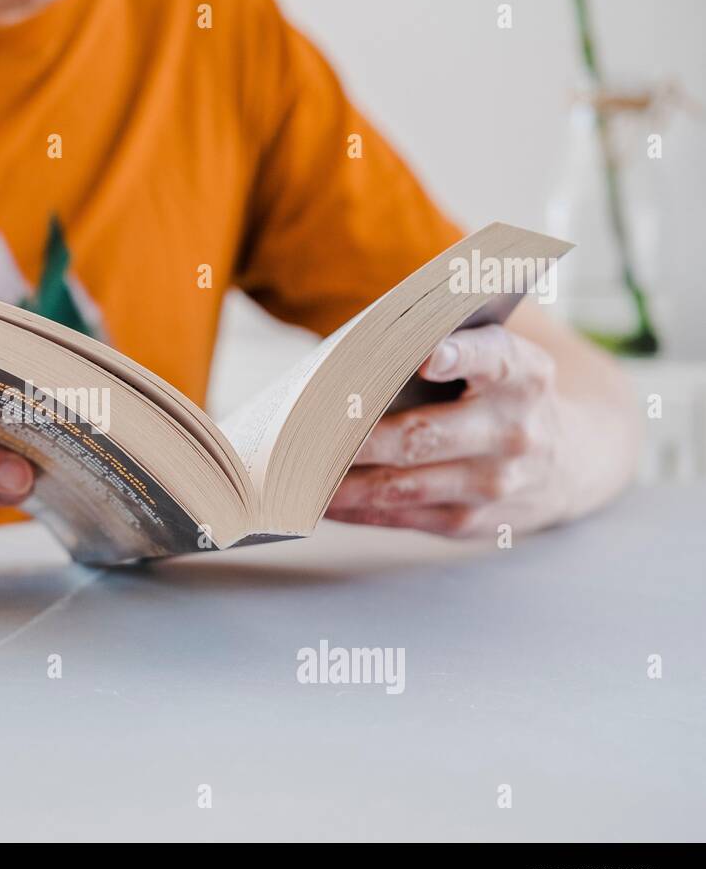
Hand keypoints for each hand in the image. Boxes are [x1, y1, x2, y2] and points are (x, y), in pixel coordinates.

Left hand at [326, 324, 572, 538]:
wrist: (572, 461)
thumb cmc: (502, 393)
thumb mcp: (500, 359)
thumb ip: (447, 346)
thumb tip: (355, 356)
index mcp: (523, 374)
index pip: (492, 360)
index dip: (460, 357)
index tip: (427, 355)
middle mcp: (514, 431)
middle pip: (422, 435)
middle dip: (356, 437)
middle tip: (303, 432)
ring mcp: (495, 483)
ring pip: (402, 486)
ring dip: (342, 483)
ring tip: (296, 474)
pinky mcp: (472, 521)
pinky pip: (401, 517)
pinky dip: (355, 510)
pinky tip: (319, 500)